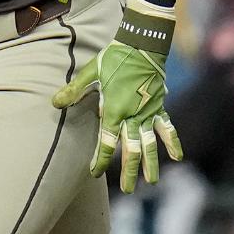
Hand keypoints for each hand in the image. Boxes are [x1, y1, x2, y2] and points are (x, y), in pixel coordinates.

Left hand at [51, 0, 181, 192]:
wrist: (143, 44)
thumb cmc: (114, 58)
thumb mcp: (90, 72)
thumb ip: (74, 90)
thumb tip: (55, 102)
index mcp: (114, 110)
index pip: (107, 142)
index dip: (100, 159)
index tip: (95, 173)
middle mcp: (133, 116)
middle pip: (131, 150)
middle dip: (129, 171)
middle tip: (127, 189)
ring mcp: (148, 113)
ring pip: (150, 144)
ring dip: (151, 164)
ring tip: (152, 182)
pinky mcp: (159, 107)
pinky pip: (166, 128)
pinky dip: (172, 142)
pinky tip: (178, 157)